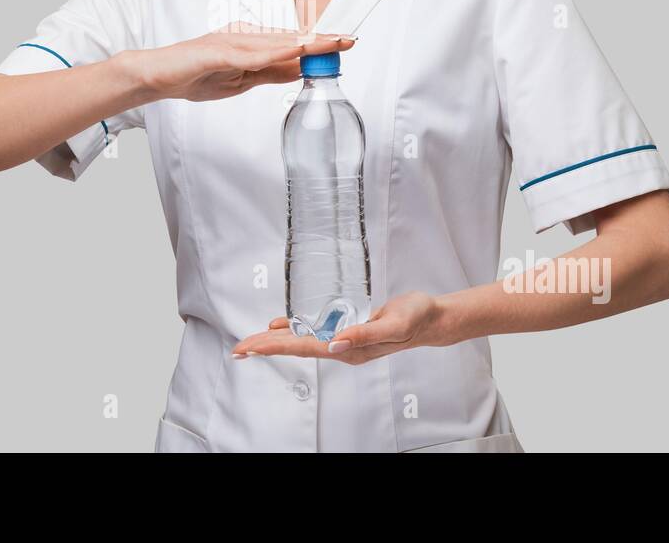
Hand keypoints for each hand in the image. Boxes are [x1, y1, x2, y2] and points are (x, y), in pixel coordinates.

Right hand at [131, 20, 355, 102]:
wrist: (158, 77)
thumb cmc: (196, 77)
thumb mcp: (242, 80)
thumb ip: (269, 73)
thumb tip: (299, 71)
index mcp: (251, 44)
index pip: (291, 45)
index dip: (319, 44)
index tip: (345, 44)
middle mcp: (244, 37)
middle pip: (289, 38)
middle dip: (320, 40)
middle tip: (350, 39)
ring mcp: (230, 42)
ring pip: (275, 42)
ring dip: (304, 42)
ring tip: (329, 42)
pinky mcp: (216, 51)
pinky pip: (249, 53)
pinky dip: (273, 52)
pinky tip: (292, 51)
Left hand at [230, 292, 444, 364]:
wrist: (431, 318)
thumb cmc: (415, 318)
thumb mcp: (392, 323)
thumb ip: (364, 334)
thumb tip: (333, 343)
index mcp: (348, 349)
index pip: (303, 348)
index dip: (273, 346)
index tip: (249, 348)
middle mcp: (341, 347)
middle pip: (296, 347)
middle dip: (265, 347)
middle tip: (237, 349)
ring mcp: (343, 340)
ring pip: (301, 341)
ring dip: (275, 341)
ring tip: (251, 342)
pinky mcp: (347, 329)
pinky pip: (313, 332)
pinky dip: (294, 329)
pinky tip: (281, 325)